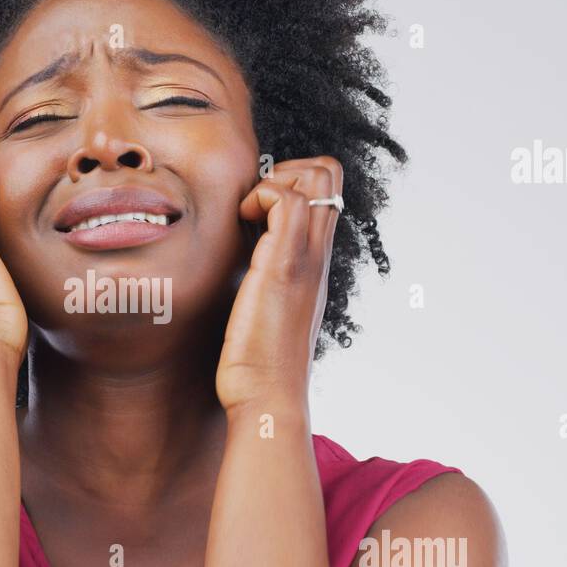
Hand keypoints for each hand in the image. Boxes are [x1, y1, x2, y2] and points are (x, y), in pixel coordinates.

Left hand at [215, 156, 343, 413]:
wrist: (266, 398)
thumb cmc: (257, 364)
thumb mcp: (262, 307)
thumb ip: (261, 278)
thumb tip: (237, 261)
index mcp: (314, 261)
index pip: (326, 191)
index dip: (292, 180)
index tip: (257, 210)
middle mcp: (318, 254)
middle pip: (329, 172)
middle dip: (287, 168)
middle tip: (254, 206)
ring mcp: (307, 258)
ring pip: (317, 176)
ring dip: (274, 180)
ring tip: (248, 217)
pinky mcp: (284, 266)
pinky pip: (287, 200)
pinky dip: (260, 198)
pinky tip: (242, 228)